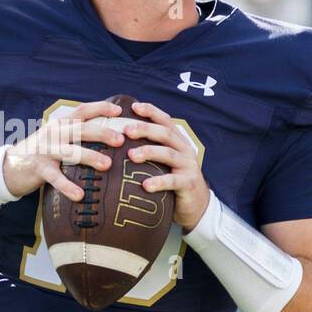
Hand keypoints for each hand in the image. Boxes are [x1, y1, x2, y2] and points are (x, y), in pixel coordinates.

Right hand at [1, 98, 124, 199]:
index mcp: (60, 124)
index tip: (118, 111)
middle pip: (81, 129)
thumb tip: (108, 134)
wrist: (9, 166)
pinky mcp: (38, 168)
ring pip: (71, 151)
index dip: (100, 108)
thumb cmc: (42, 152)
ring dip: (90, 157)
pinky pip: (55, 177)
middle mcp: (53, 133)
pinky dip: (68, 186)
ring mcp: (45, 150)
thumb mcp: (56, 137)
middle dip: (102, 133)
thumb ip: (75, 133)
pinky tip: (80, 195)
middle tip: (121, 140)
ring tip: (107, 165)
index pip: (82, 110)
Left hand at [126, 100, 209, 230]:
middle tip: (126, 131)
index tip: (133, 107)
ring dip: (149, 152)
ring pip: (168, 154)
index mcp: (177, 141)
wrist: (196, 205)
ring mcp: (188, 165)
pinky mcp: (189, 183)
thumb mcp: (162, 163)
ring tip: (131, 155)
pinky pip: (173, 181)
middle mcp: (184, 149)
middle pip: (165, 133)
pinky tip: (145, 185)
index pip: (165, 121)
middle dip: (145, 129)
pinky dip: (159, 181)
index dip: (151, 111)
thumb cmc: (171, 181)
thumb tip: (115, 143)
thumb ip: (148, 151)